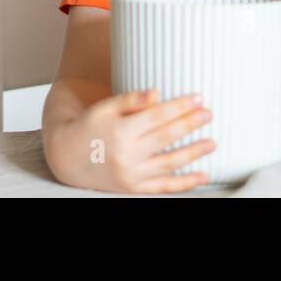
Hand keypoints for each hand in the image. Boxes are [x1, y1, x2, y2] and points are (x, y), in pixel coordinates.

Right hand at [45, 88, 215, 192]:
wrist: (68, 157)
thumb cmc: (89, 126)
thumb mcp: (105, 108)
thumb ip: (131, 99)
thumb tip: (157, 92)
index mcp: (121, 131)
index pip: (158, 116)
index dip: (180, 106)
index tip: (199, 99)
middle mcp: (128, 154)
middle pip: (167, 137)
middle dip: (190, 124)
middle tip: (209, 114)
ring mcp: (132, 173)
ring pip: (169, 163)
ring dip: (193, 152)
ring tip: (212, 142)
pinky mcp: (133, 188)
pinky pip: (163, 187)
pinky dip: (184, 183)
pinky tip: (202, 176)